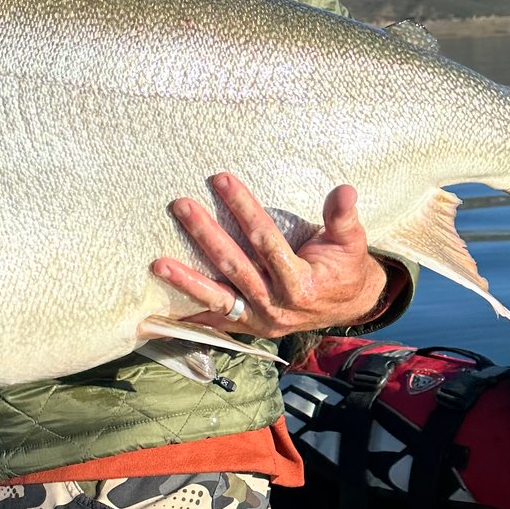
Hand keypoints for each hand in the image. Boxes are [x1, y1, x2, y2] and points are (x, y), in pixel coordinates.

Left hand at [151, 173, 391, 338]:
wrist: (347, 306)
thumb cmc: (344, 268)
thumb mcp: (351, 242)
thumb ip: (343, 218)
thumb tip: (345, 190)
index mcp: (301, 283)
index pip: (266, 241)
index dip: (244, 209)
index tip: (222, 180)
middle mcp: (277, 304)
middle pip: (234, 266)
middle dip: (206, 235)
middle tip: (181, 206)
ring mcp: (260, 320)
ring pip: (218, 298)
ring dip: (187, 281)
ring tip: (158, 264)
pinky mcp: (248, 328)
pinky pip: (216, 322)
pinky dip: (190, 316)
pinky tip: (161, 308)